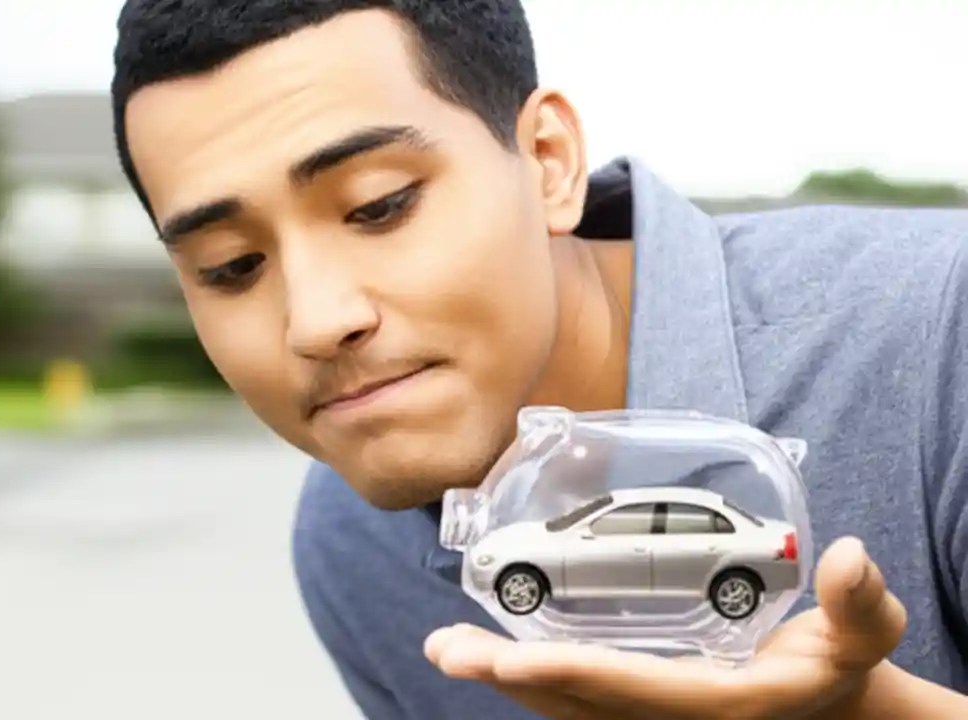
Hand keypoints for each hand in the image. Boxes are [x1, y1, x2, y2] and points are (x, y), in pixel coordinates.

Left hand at [424, 536, 907, 719]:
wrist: (824, 705)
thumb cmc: (836, 666)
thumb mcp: (864, 638)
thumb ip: (861, 605)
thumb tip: (853, 557)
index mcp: (712, 704)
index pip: (623, 687)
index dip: (562, 671)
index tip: (506, 658)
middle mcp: (667, 717)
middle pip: (574, 699)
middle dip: (507, 676)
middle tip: (447, 649)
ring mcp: (648, 715)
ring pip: (565, 701)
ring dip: (505, 675)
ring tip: (448, 648)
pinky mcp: (637, 704)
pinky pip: (575, 694)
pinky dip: (530, 675)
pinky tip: (492, 652)